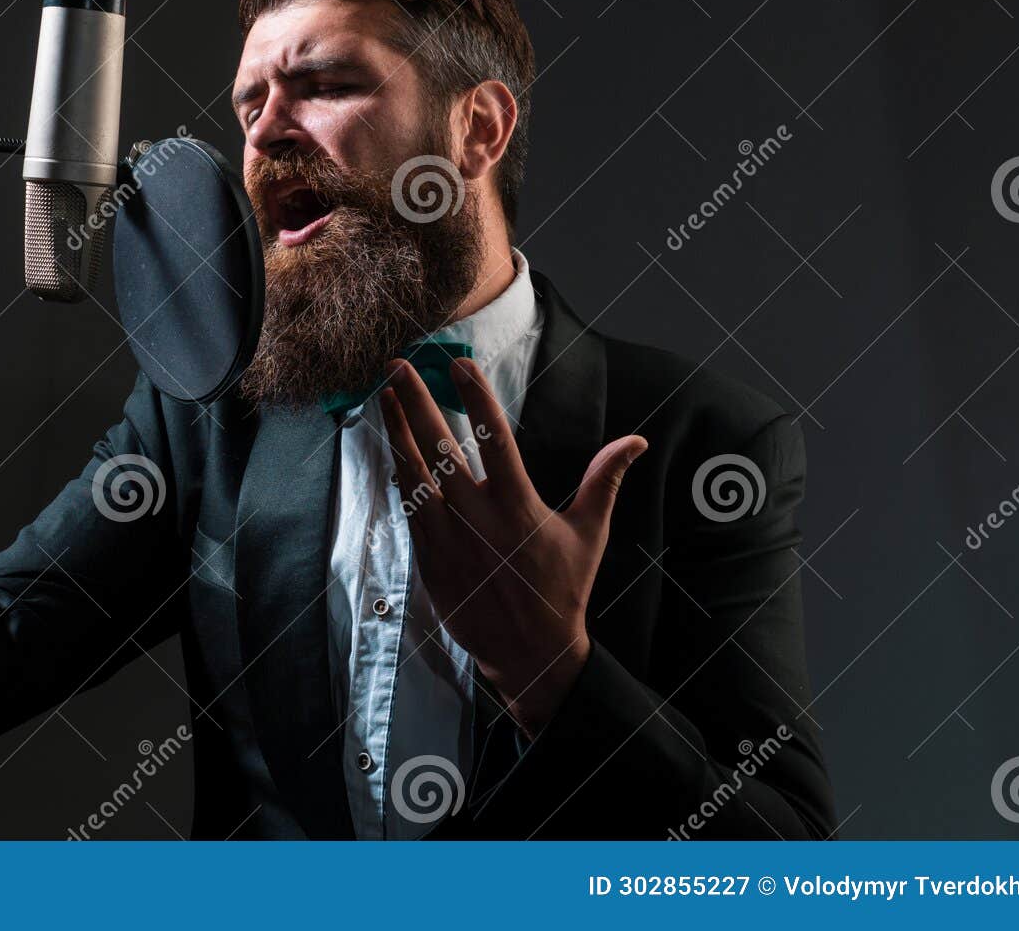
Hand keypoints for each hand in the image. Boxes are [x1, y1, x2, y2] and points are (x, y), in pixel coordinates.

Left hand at [381, 356, 646, 736]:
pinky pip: (408, 509)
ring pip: (415, 476)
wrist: (530, 653)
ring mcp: (450, 539)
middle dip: (416, 403)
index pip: (496, 439)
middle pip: (441, 448)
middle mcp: (480, 518)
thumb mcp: (589, 533)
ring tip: (382, 396)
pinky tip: (389, 448)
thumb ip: (604, 480)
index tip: (458, 364)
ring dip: (397, 433)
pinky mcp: (430, 560)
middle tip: (396, 366)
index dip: (477, 398)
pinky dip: (398, 476)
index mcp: (520, 506)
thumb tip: (637, 440)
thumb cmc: (562, 589)